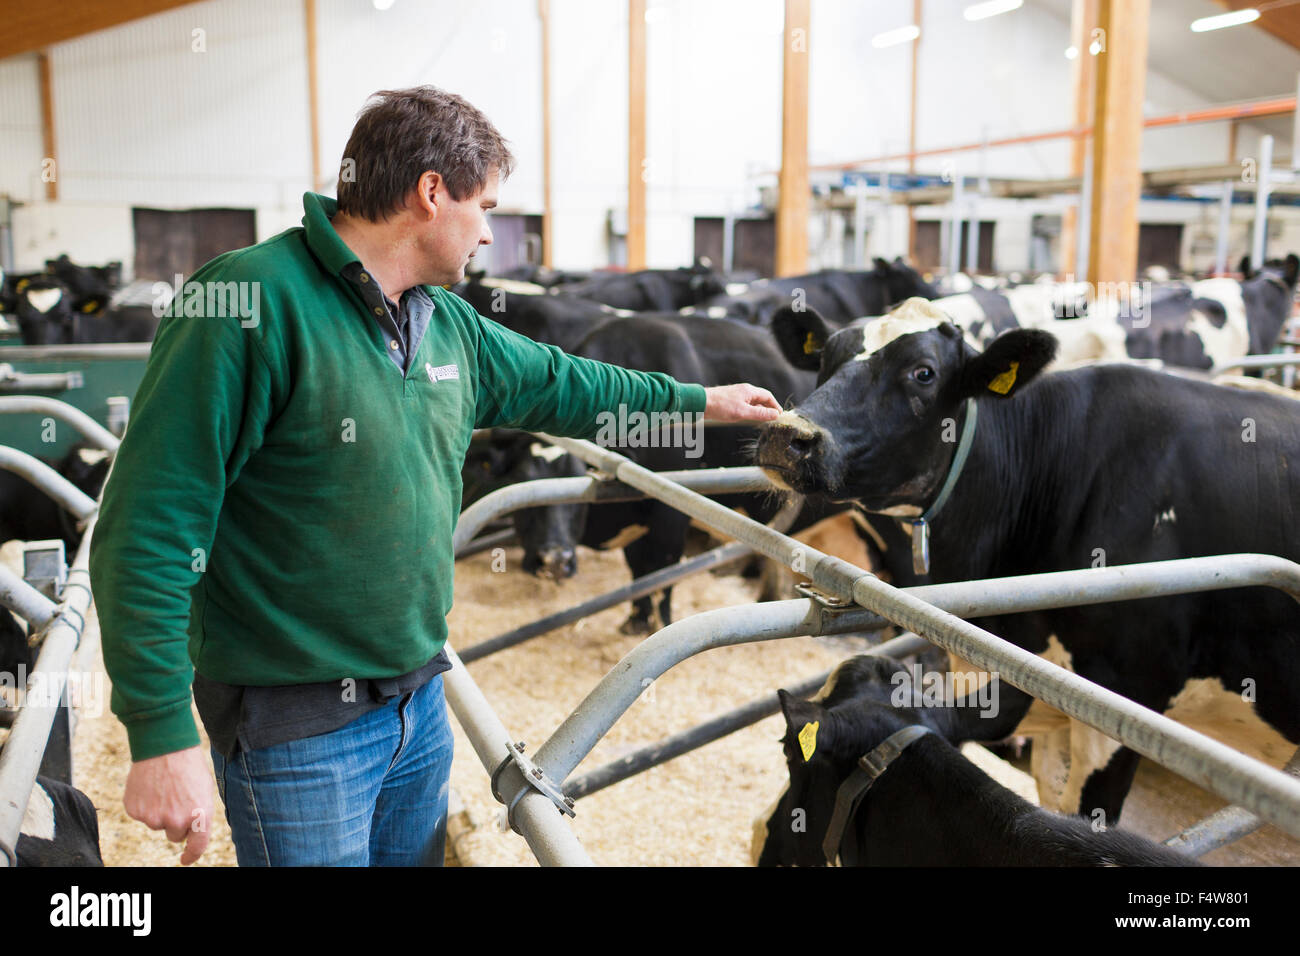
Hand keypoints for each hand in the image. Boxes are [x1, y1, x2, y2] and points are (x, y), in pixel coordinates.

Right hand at [123, 745, 213, 864]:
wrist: (164, 745)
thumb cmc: (188, 766)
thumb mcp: (204, 790)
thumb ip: (199, 814)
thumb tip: (192, 832)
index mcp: (199, 815)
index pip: (197, 846)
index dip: (192, 855)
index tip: (186, 859)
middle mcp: (176, 821)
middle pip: (174, 836)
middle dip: (176, 822)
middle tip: (176, 798)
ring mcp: (153, 818)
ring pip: (157, 825)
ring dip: (160, 812)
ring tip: (164, 787)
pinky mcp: (135, 812)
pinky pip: (141, 816)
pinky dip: (144, 805)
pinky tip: (150, 787)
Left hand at [702, 383, 781, 422]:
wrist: (700, 403)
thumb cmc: (721, 407)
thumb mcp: (743, 412)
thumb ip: (760, 413)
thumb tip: (776, 414)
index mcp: (749, 391)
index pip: (768, 396)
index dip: (775, 405)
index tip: (780, 414)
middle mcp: (744, 390)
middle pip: (760, 397)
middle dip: (768, 407)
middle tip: (772, 418)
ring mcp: (736, 394)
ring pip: (752, 401)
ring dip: (758, 409)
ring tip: (762, 419)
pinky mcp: (729, 399)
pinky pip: (744, 403)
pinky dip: (749, 410)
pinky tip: (746, 417)